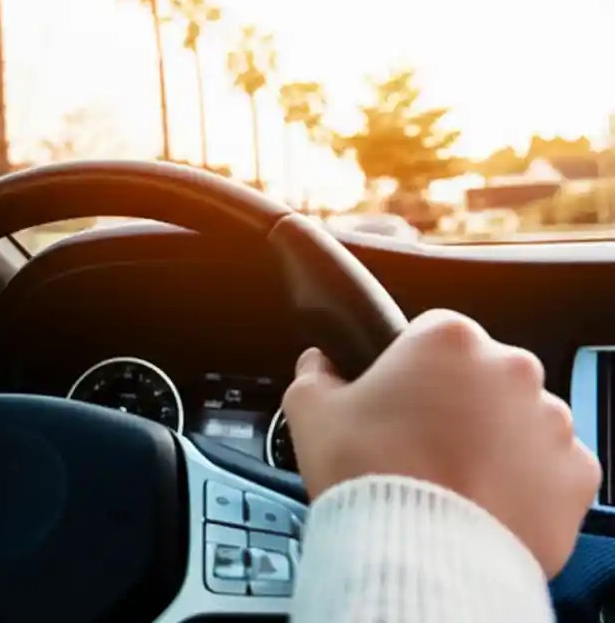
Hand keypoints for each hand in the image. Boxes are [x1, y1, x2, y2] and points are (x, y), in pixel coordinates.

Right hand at [283, 309, 599, 576]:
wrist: (417, 554)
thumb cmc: (367, 474)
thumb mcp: (313, 413)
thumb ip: (314, 374)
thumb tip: (318, 364)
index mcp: (448, 339)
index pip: (430, 333)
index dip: (407, 369)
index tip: (395, 401)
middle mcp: (511, 369)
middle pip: (480, 374)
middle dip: (456, 401)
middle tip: (418, 444)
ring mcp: (550, 422)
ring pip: (518, 420)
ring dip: (493, 439)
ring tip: (451, 478)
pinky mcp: (575, 473)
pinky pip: (549, 469)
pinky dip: (524, 482)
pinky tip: (483, 501)